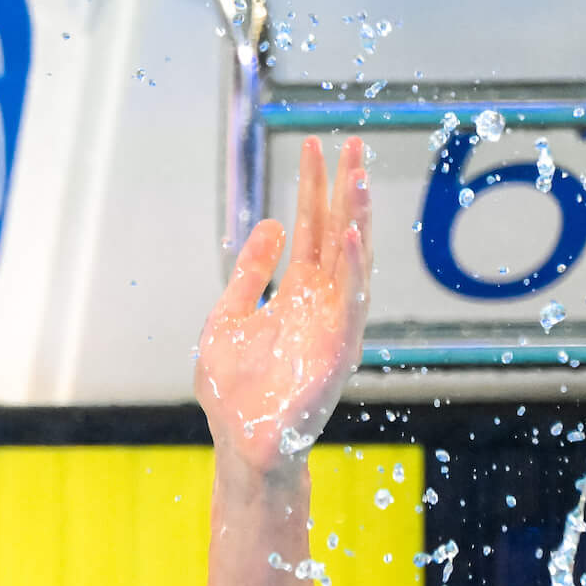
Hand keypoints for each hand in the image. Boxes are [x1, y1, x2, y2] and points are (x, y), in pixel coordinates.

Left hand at [194, 137, 369, 473]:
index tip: (316, 146)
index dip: (312, 188)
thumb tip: (271, 224)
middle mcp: (322, 301)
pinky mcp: (339, 347)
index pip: (310, 228)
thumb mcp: (229, 317)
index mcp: (297, 292)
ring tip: (357, 176)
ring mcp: (334, 322)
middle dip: (344, 189)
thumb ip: (249, 274)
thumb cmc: (235, 390)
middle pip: (337, 232)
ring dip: (356, 217)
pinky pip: (351, 300)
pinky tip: (348, 234)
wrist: (244, 441)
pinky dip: (351, 267)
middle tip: (353, 143)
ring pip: (352, 258)